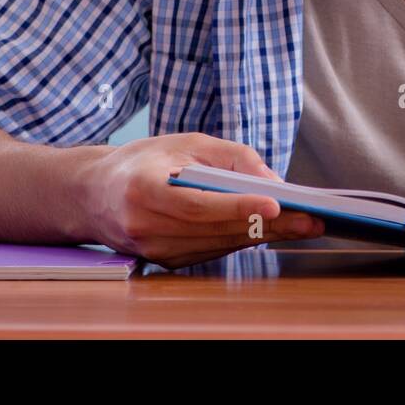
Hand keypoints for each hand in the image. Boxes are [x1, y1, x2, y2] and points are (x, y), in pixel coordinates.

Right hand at [84, 132, 323, 267]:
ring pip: (219, 245)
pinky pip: (213, 251)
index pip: (198, 204)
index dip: (238, 206)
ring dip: (264, 236)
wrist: (94, 194)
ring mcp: (154, 250)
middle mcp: (145, 226)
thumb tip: (272, 180)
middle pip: (216, 229)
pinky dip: (243, 240)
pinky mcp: (165, 262)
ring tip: (303, 224)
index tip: (276, 202)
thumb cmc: (143, 161)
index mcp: (143, 189)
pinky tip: (271, 231)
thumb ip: (231, 157)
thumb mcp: (185, 142)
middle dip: (268, 225)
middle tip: (310, 219)